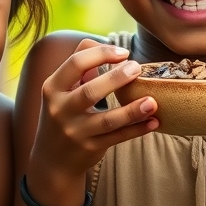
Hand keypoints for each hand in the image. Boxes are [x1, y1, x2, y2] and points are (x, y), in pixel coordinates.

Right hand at [30, 38, 158, 180]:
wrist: (52, 157)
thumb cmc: (64, 112)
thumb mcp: (62, 89)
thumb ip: (81, 66)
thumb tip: (108, 47)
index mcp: (53, 88)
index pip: (75, 63)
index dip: (101, 54)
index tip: (123, 53)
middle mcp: (61, 109)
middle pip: (90, 91)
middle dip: (116, 78)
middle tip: (137, 67)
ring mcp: (75, 131)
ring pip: (107, 120)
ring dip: (132, 110)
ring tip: (152, 101)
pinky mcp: (90, 148)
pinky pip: (117, 138)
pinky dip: (137, 130)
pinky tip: (154, 121)